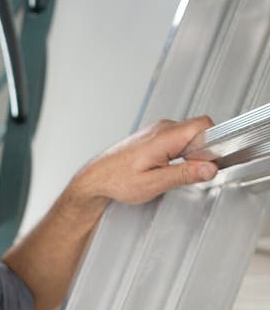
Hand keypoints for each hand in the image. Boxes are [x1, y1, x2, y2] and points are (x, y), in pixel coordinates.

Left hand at [71, 116, 218, 205]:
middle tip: (191, 173)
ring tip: (174, 173)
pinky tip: (168, 169)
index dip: (213, 143)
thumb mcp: (154, 183)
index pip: (204, 125)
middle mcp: (162, 128)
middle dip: (203, 152)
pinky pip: (178, 140)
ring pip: (189, 136)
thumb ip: (184, 174)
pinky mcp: (154, 137)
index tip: (210, 162)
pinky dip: (180, 154)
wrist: (96, 179)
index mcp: (164, 136)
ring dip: (190, 155)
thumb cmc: (116, 181)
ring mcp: (158, 131)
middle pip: (199, 131)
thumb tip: (209, 168)